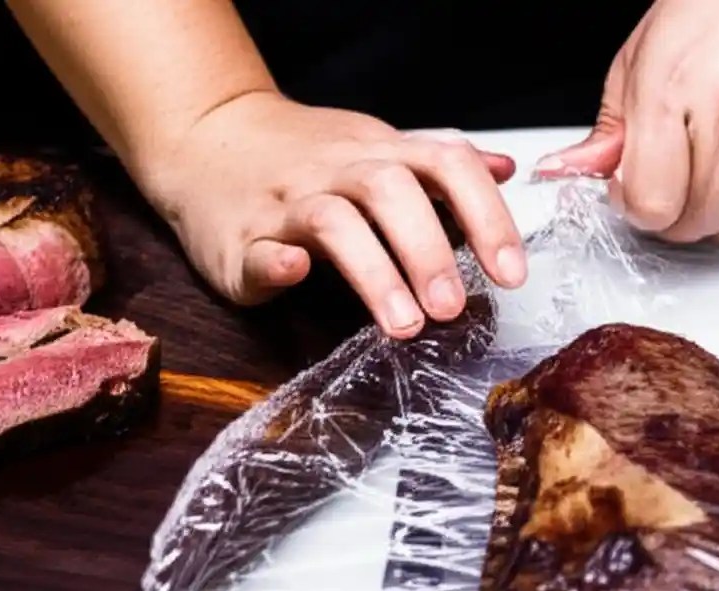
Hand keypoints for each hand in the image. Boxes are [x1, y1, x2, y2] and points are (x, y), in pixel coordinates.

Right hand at [143, 91, 525, 339]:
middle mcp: (336, 171)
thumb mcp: (375, 147)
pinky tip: (297, 272)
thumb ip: (439, 164)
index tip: (511, 273)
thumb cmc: (301, 155)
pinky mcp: (242, 238)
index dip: (487, 216)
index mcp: (378, 153)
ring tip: (404, 324)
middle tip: (453, 309)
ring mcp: (287, 203)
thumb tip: (505, 169)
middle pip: (391, 191)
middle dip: (429, 251)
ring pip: (334, 224)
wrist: (207, 138)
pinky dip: (280, 260)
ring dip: (374, 273)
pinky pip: (260, 247)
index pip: (445, 165)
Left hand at [534, 0, 718, 242]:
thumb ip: (609, 129)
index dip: (635, 206)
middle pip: (694, 223)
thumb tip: (571, 170)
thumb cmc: (718, 5)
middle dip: (674, 214)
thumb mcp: (639, 60)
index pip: (650, 204)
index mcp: (672, 95)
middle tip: (673, 180)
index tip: (635, 188)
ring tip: (714, 160)